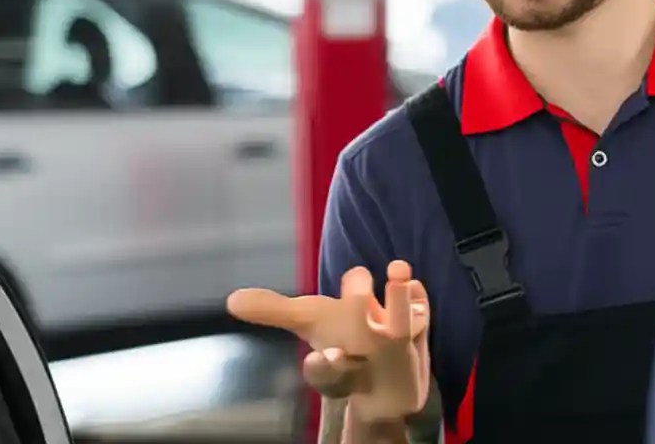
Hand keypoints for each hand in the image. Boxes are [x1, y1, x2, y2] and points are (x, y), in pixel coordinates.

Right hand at [226, 261, 431, 423]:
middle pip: (362, 335)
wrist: (389, 385)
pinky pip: (423, 311)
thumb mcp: (308, 324)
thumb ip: (273, 310)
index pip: (325, 372)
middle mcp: (366, 353)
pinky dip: (418, 297)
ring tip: (400, 269)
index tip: (324, 357)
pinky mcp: (421, 330)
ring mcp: (397, 344)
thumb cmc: (343, 343)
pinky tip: (413, 285)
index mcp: (335, 360)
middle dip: (356, 309)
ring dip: (398, 297)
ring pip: (401, 325)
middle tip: (355, 278)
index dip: (324, 367)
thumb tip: (231, 300)